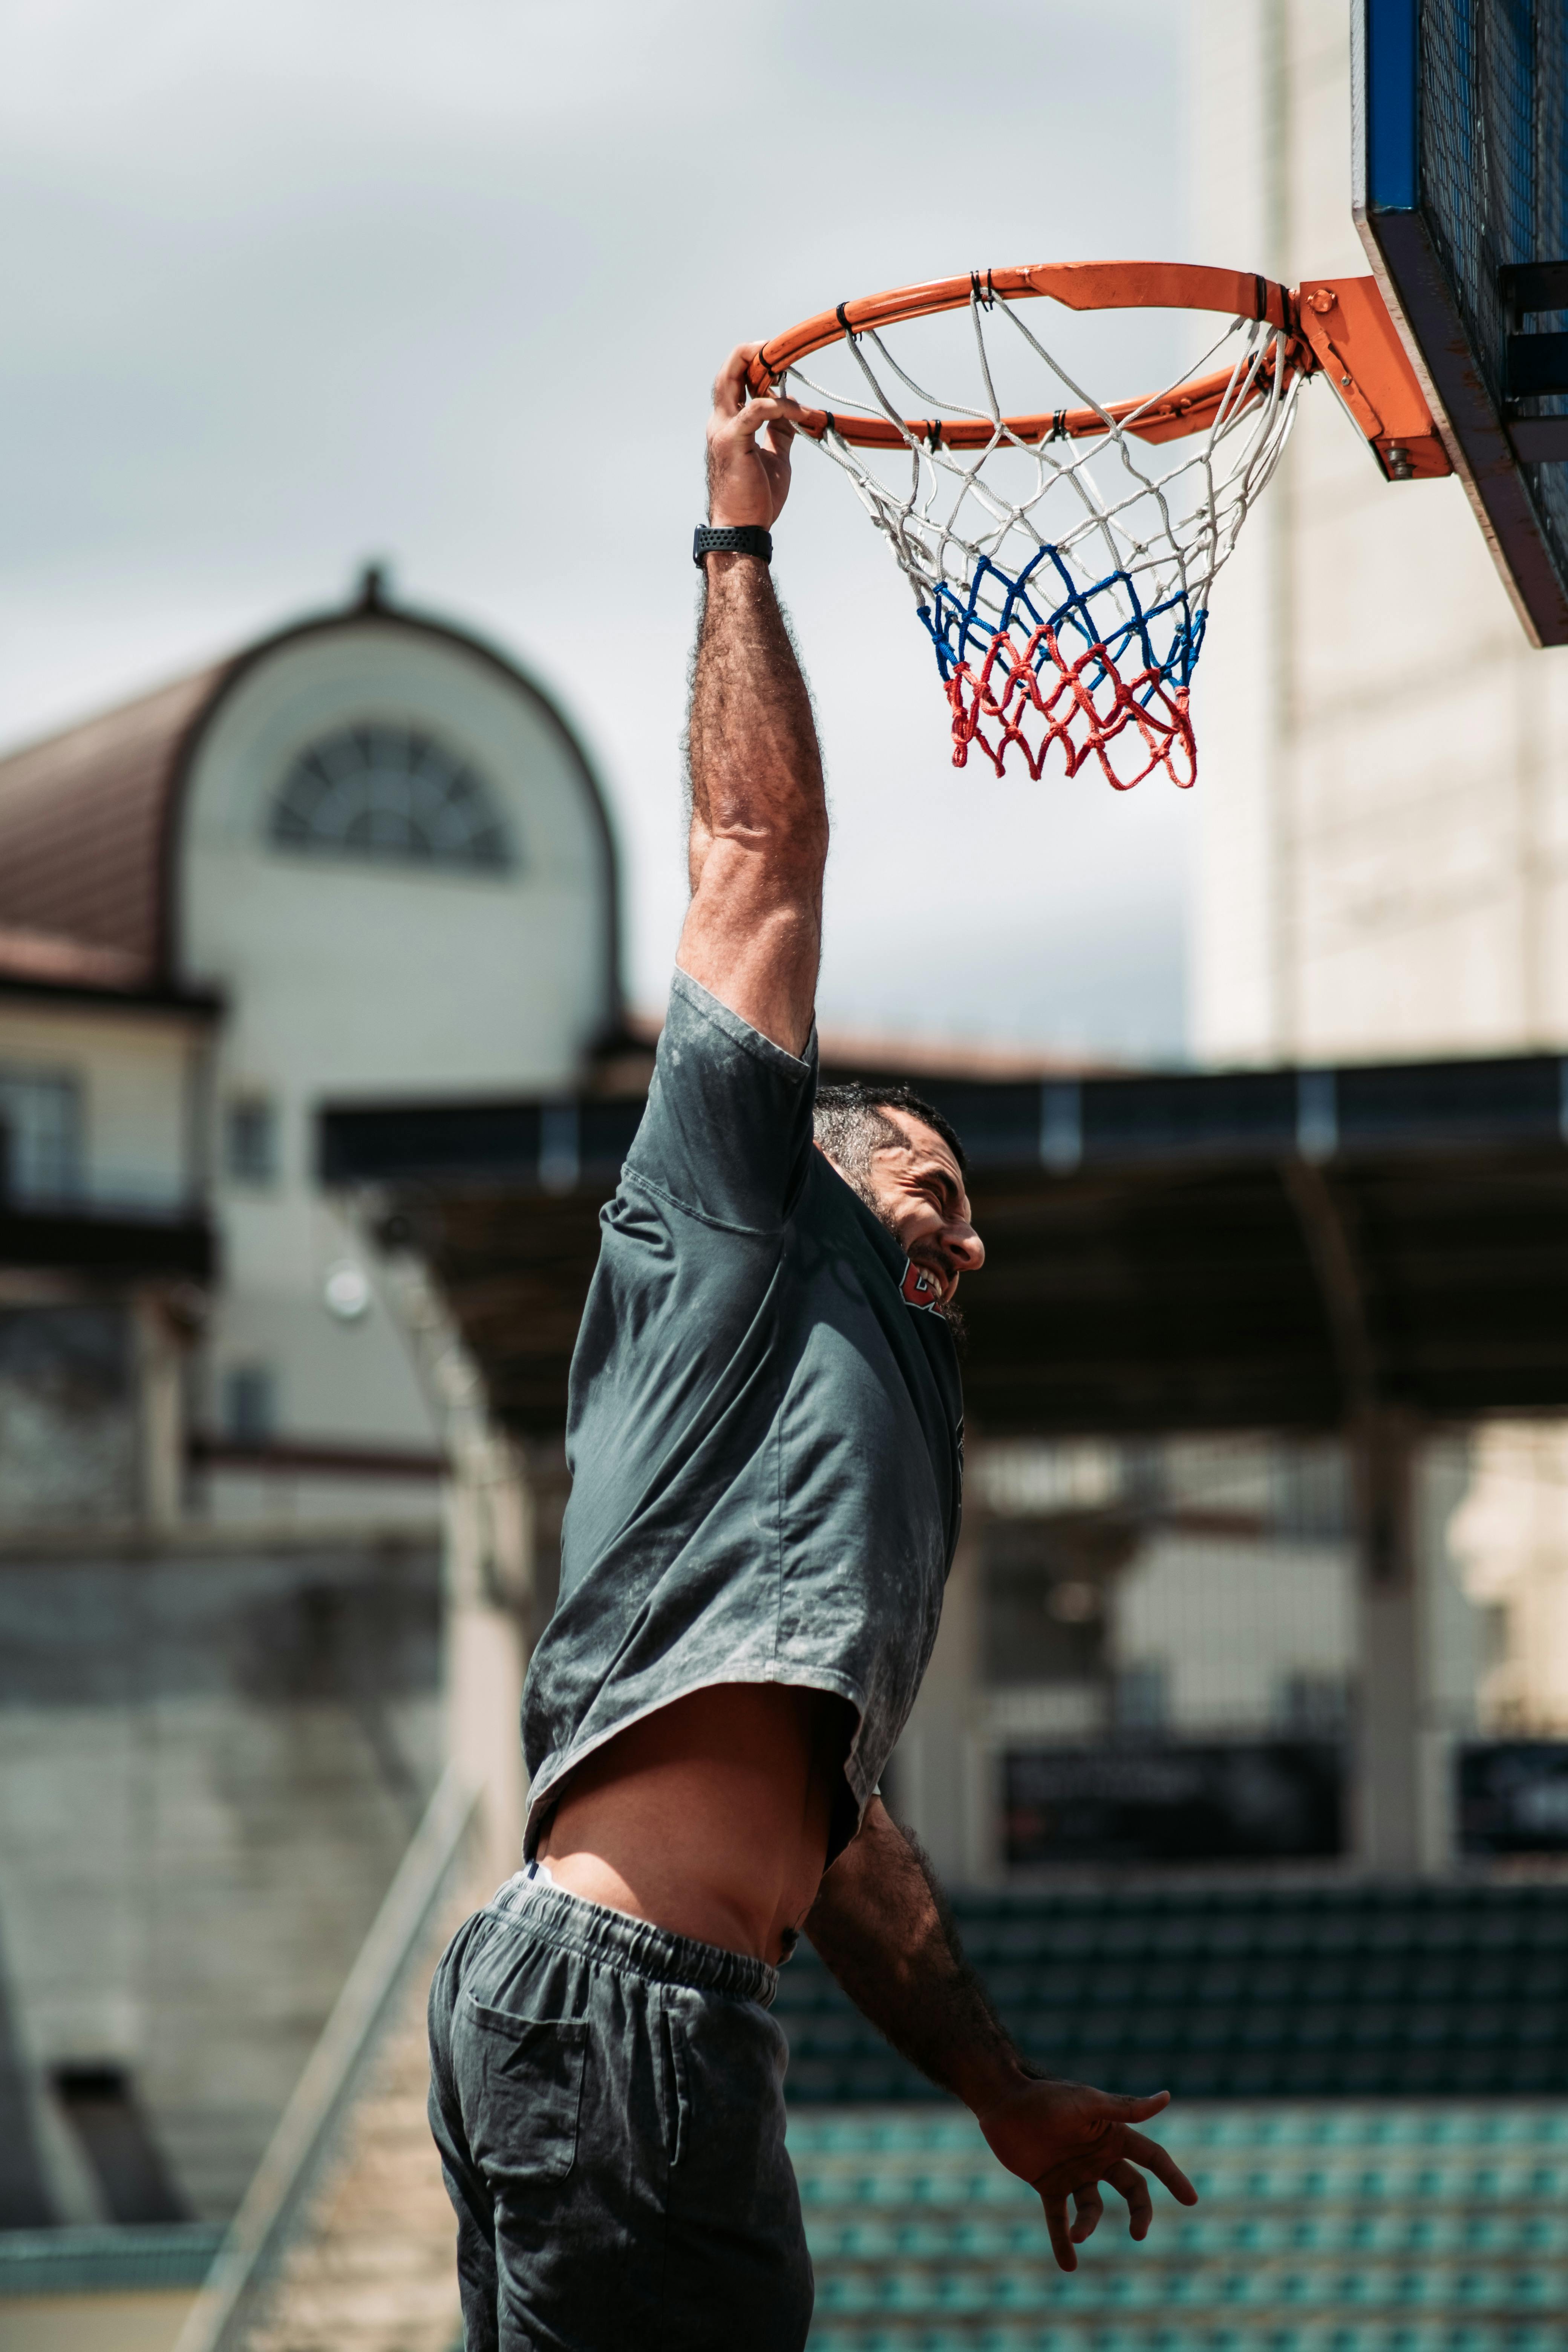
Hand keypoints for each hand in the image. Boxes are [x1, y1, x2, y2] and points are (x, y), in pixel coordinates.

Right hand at [706, 343, 806, 531]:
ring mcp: (723, 430)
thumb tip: (794, 412)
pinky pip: (756, 410)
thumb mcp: (775, 457)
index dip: (756, 365)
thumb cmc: (756, 499)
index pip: (736, 381)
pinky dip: (779, 405)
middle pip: (728, 370)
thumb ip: (780, 432)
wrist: (743, 530)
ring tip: (786, 366)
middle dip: (751, 352)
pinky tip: (799, 411)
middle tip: (779, 349)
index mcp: (728, 424)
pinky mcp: (733, 442)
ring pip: (731, 378)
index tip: (783, 363)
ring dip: (760, 365)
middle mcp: (720, 422)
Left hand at [975, 2076, 1197, 2272]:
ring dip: (1088, 2226)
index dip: (1172, 2177)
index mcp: (1111, 2134)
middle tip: (1138, 2233)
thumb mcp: (1086, 2104)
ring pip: (1093, 2209)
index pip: (1151, 2158)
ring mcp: (1074, 2173)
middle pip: (1131, 2189)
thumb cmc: (1045, 2097)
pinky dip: (1063, 2242)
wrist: (1000, 2102)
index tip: (1192, 2200)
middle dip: (1141, 2212)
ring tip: (1079, 2235)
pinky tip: (1069, 2265)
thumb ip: (1124, 2108)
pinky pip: (1059, 2220)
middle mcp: (1097, 2156)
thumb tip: (1167, 2097)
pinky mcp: (1048, 2186)